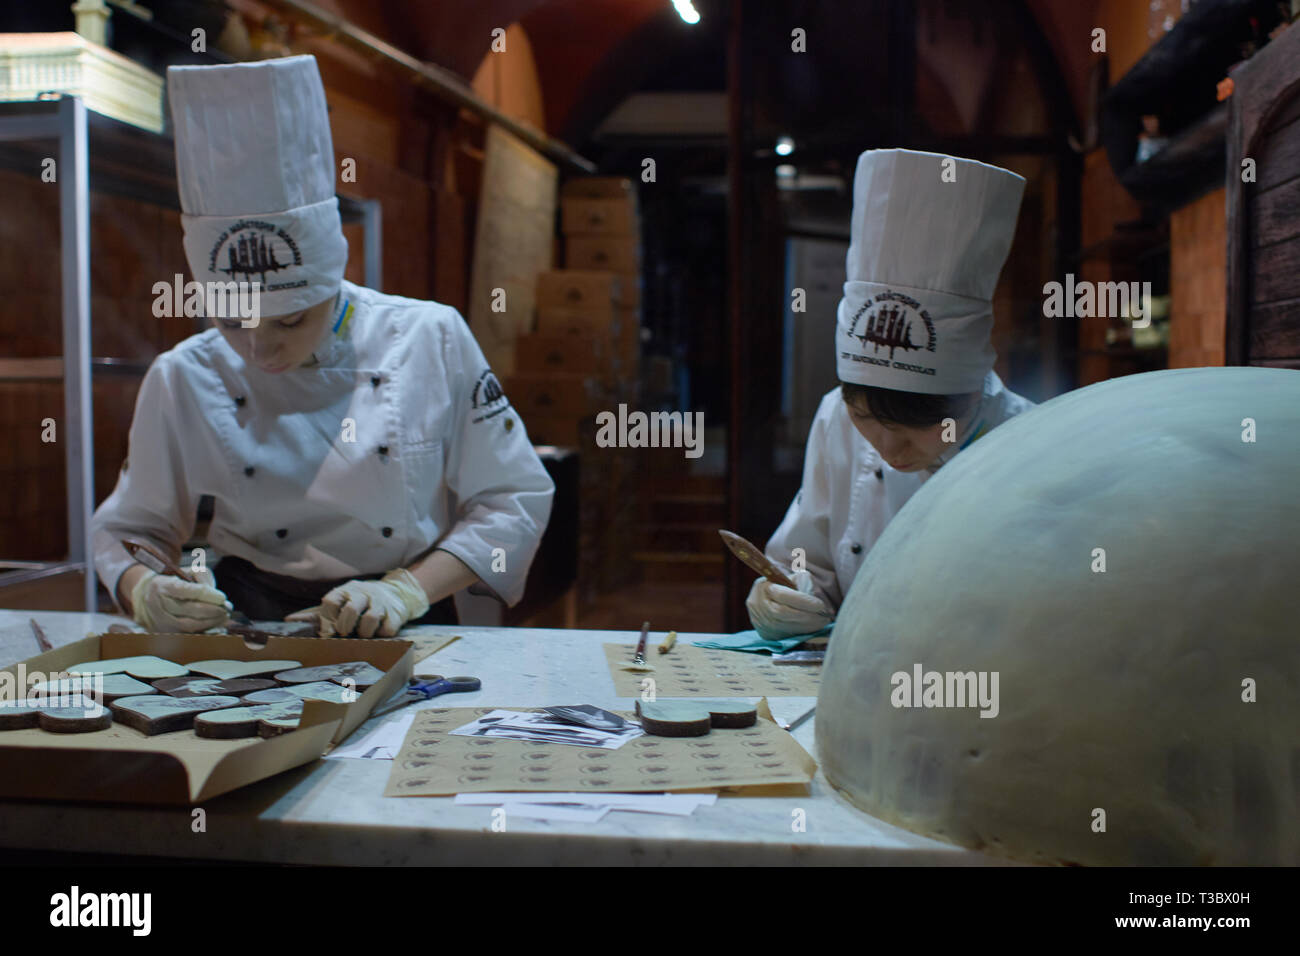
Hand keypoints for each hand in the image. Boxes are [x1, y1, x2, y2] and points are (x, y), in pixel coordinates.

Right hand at [131, 568, 231, 632]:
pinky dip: (205, 633)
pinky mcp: (165, 633)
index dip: (207, 595)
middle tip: (227, 609)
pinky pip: (188, 636)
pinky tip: (217, 628)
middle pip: (188, 609)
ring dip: (210, 622)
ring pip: (188, 625)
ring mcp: (160, 621)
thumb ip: (204, 579)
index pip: (185, 590)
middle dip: (212, 610)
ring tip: (224, 617)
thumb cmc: (177, 581)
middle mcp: (158, 604)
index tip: (222, 597)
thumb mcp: (189, 572)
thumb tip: (219, 598)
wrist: (152, 596)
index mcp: (161, 585)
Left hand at [286, 569, 429, 637]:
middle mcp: (362, 594)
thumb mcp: (339, 602)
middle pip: (351, 609)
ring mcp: (380, 603)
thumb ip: (316, 615)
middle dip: (345, 626)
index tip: (328, 631)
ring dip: (364, 633)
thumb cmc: (359, 601)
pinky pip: (387, 629)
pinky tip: (379, 633)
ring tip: (363, 635)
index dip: (327, 619)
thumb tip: (288, 621)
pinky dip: (381, 635)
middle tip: (345, 633)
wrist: (396, 592)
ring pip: (370, 620)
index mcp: (345, 591)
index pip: (331, 602)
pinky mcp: (395, 614)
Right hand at [745, 569, 831, 639]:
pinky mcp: (765, 634)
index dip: (802, 601)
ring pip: (784, 626)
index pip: (782, 595)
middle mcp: (757, 605)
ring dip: (806, 626)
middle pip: (782, 613)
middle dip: (806, 616)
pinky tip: (811, 627)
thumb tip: (816, 601)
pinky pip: (784, 635)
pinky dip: (801, 632)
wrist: (772, 599)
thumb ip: (805, 585)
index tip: (820, 605)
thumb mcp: (796, 578)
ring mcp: (759, 621)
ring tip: (821, 622)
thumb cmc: (788, 587)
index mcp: (763, 587)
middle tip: (824, 616)